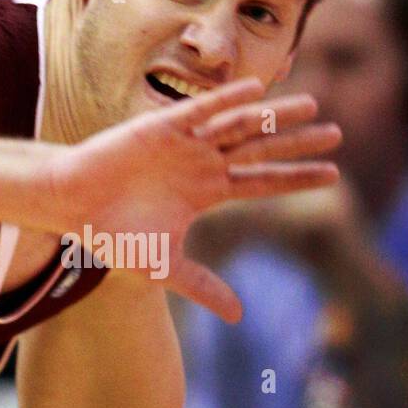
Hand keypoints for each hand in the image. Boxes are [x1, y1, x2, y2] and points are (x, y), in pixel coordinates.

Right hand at [52, 78, 340, 322]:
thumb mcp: (163, 267)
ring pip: (238, 125)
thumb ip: (202, 285)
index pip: (260, 182)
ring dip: (274, 116)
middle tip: (338, 134)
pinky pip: (200, 111)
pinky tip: (256, 90)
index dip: (295, 178)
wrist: (70, 205)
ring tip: (312, 107)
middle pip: (259, 149)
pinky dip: (227, 100)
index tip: (334, 174)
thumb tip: (239, 316)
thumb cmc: (110, 234)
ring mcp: (183, 143)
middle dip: (297, 142)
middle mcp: (200, 163)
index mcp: (204, 192)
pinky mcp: (160, 127)